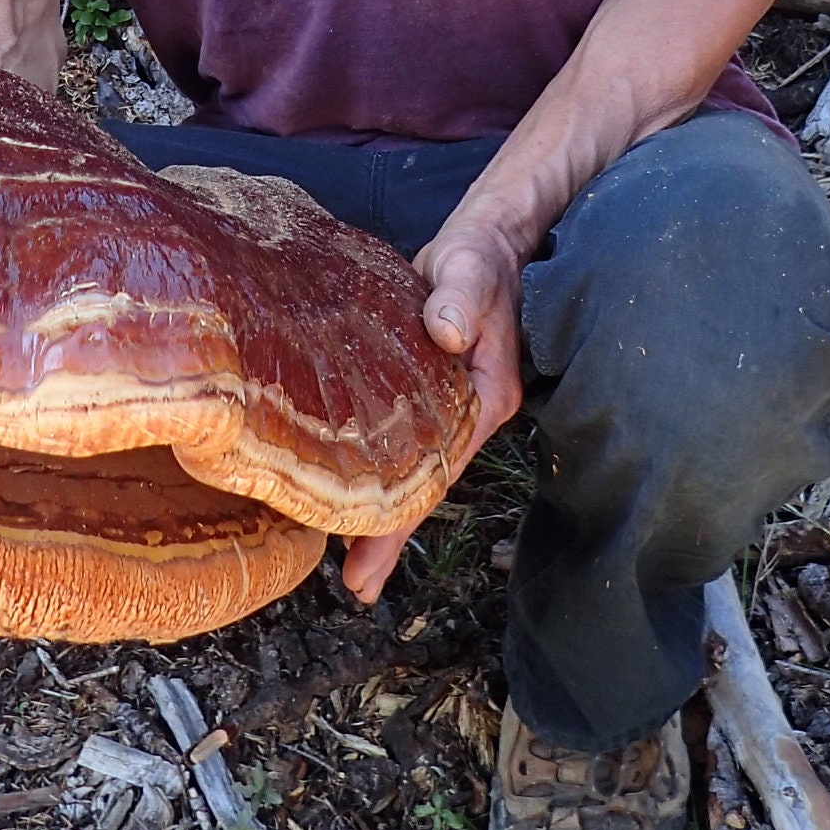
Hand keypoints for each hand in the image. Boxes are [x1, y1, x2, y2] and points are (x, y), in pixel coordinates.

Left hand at [338, 220, 525, 604]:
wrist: (482, 245)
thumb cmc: (477, 258)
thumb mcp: (469, 270)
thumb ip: (458, 297)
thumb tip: (446, 330)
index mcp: (485, 398)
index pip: (439, 470)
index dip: (404, 517)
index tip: (370, 558)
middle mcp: (468, 413)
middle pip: (426, 485)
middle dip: (390, 535)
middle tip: (356, 584)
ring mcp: (447, 407)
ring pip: (412, 469)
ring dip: (381, 510)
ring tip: (347, 561)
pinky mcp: (423, 392)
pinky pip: (399, 442)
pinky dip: (375, 470)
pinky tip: (345, 488)